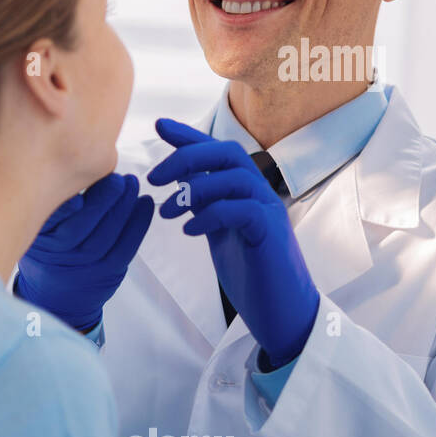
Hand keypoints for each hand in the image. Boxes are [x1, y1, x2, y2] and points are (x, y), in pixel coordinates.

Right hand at [15, 173, 154, 330]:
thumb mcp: (36, 229)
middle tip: (116, 176)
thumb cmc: (48, 250)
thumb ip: (52, 203)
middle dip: (103, 196)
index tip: (77, 174)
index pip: (52, 216)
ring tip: (131, 182)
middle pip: (83, 224)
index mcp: (39, 238)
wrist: (55, 296)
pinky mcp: (108, 273)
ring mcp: (84, 266)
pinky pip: (127, 247)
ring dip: (124, 204)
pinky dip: (139, 223)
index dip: (66, 197)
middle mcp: (59, 255)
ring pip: (107, 234)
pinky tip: (145, 203)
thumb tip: (77, 161)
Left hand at [148, 118, 318, 367]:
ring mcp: (268, 211)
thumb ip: (205, 204)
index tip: (159, 125)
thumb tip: (182, 181)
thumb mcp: (218, 231)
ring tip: (166, 211)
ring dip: (193, 189)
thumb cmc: (251, 272)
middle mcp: (260, 194)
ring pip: (233, 177)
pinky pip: (241, 209)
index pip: (217, 151)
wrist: (282, 311)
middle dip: (186, 157)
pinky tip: (189, 229)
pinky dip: (211, 214)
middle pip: (227, 153)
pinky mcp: (270, 233)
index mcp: (244, 191)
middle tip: (154, 178)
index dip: (189, 135)